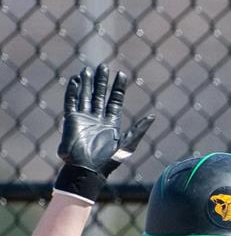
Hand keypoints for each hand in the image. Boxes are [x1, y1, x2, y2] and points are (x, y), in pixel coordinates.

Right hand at [54, 64, 151, 197]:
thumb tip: (152, 116)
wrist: (88, 169)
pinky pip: (72, 102)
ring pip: (85, 95)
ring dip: (86, 83)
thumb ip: (138, 130)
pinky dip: (73, 91)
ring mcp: (84, 118)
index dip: (118, 87)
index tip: (121, 74)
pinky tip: (75, 80)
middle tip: (103, 66)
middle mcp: (97, 118)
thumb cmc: (108, 160)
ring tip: (88, 69)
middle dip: (101, 81)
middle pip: (99, 94)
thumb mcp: (127, 144)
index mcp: (111, 122)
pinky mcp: (72, 120)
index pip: (115, 100)